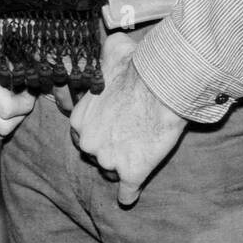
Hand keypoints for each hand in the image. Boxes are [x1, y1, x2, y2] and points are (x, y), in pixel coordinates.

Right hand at [0, 4, 34, 138]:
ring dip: (8, 117)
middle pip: (1, 127)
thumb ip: (28, 53)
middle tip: (25, 95)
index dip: (26, 103)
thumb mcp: (8, 35)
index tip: (31, 89)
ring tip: (13, 95)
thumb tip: (50, 67)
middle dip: (19, 114)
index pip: (8, 110)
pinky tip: (0, 98)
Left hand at [69, 32, 186, 205]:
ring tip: (138, 151)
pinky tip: (132, 192)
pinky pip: (127, 193)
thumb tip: (105, 48)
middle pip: (96, 154)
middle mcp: (88, 143)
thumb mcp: (111, 50)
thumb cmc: (137, 65)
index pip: (82, 134)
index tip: (113, 126)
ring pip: (112, 172)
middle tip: (128, 137)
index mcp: (79, 119)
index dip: (99, 131)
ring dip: (122, 165)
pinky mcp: (131, 173)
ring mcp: (108, 161)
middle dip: (109, 148)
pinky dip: (130, 193)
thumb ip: (103, 56)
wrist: (163, 85)